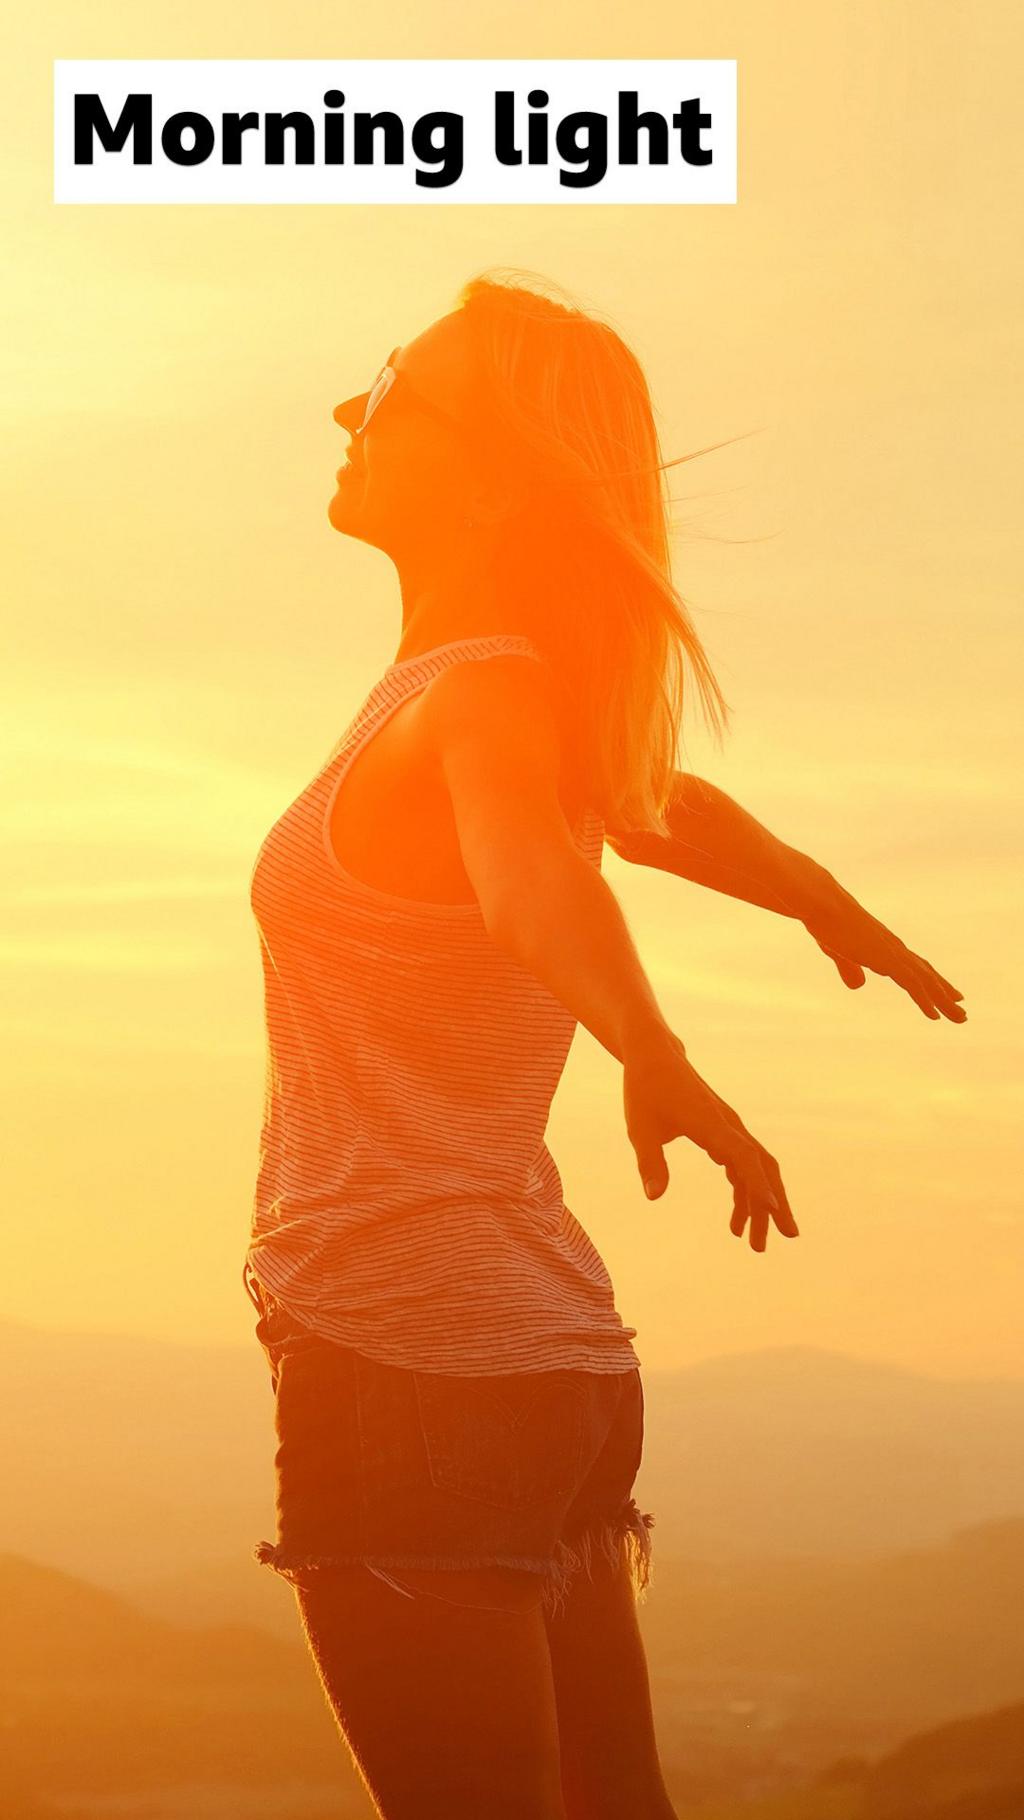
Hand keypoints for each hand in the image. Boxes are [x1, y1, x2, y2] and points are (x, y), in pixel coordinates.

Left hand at [623, 1027, 798, 1251]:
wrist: (654, 1055)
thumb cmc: (645, 1090)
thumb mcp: (640, 1128)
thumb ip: (650, 1163)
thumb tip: (654, 1197)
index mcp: (711, 1123)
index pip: (744, 1157)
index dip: (759, 1184)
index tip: (774, 1211)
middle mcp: (728, 1125)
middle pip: (763, 1166)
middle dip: (776, 1203)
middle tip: (787, 1237)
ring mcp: (729, 1128)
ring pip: (756, 1168)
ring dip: (760, 1203)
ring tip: (754, 1242)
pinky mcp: (723, 1131)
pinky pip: (742, 1164)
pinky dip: (744, 1190)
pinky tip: (738, 1216)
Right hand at [802, 883, 966, 1022]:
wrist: (821, 904)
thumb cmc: (826, 921)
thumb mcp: (838, 950)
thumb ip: (849, 967)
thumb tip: (858, 985)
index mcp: (884, 945)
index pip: (914, 965)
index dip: (931, 979)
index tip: (945, 992)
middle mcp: (894, 948)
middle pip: (926, 973)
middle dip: (944, 992)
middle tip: (961, 1010)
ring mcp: (892, 953)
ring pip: (926, 981)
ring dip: (944, 1001)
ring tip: (960, 1018)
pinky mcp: (886, 959)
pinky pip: (912, 984)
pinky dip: (925, 1000)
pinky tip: (935, 1016)